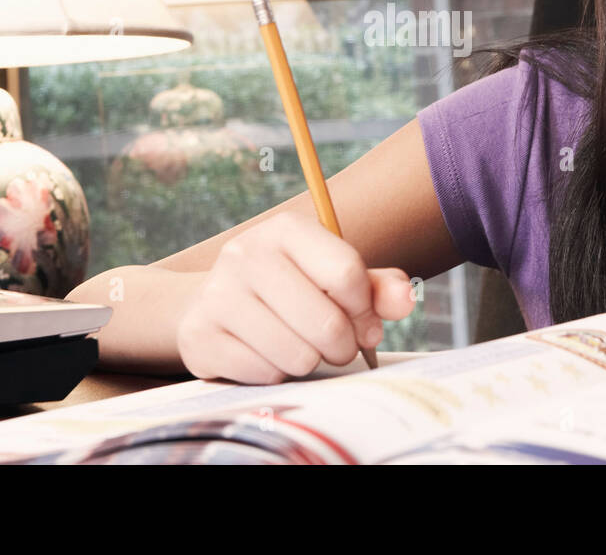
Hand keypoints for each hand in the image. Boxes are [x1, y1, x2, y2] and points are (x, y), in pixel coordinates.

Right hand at [175, 212, 415, 383]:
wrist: (213, 302)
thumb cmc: (290, 288)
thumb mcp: (333, 276)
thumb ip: (376, 287)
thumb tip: (406, 299)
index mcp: (285, 230)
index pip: (347, 273)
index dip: (365, 309)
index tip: (363, 322)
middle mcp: (246, 253)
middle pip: (326, 323)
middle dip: (343, 346)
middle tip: (336, 346)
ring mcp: (217, 294)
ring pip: (297, 356)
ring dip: (309, 362)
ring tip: (299, 347)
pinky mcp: (199, 336)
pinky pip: (264, 375)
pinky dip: (275, 375)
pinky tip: (265, 354)